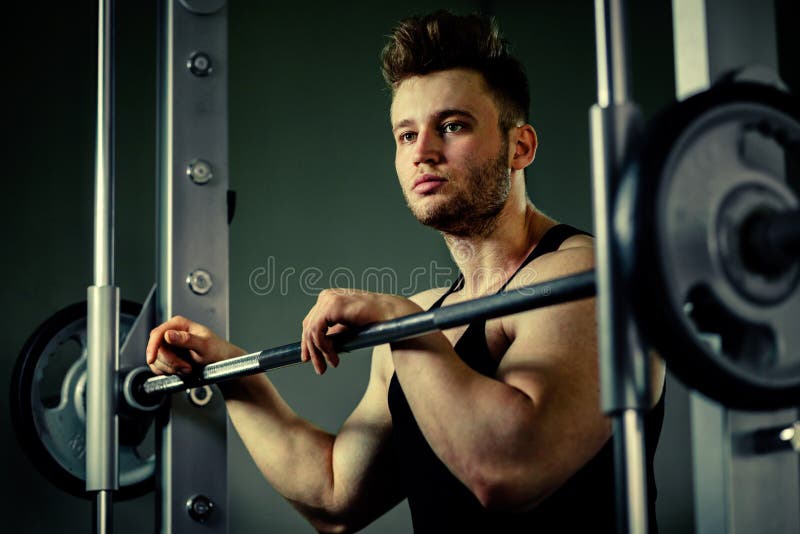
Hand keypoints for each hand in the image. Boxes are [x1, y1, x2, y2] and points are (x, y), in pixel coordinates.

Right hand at [145, 315, 245, 375]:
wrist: (223, 363)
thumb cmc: (218, 351)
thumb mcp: (204, 345)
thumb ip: (187, 339)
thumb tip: (169, 334)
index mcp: (179, 324)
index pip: (158, 334)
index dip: (152, 347)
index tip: (152, 359)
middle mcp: (172, 333)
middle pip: (156, 349)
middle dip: (169, 362)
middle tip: (187, 368)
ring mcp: (169, 346)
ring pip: (156, 360)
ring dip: (170, 369)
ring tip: (189, 369)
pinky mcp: (168, 358)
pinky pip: (158, 367)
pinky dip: (168, 372)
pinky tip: (181, 371)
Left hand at [301, 289, 421, 374]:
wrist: (390, 315)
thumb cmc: (372, 321)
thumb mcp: (345, 329)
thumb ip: (331, 336)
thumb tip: (314, 350)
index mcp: (328, 299)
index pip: (310, 322)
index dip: (307, 343)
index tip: (308, 360)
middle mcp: (326, 297)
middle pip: (308, 327)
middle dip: (312, 351)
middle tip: (320, 369)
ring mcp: (328, 300)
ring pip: (311, 331)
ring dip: (319, 352)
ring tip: (331, 364)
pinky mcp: (332, 306)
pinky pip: (318, 331)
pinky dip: (323, 346)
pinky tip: (333, 356)